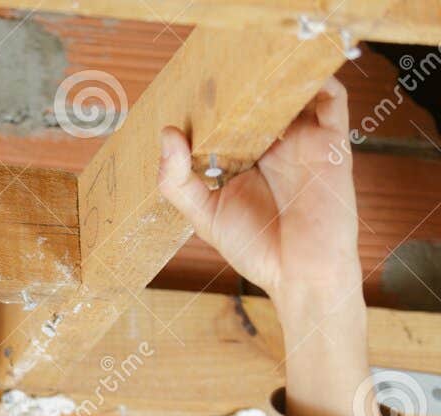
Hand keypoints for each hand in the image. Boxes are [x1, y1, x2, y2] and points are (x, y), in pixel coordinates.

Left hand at [157, 77, 360, 306]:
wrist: (302, 273)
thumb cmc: (255, 248)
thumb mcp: (204, 214)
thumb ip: (178, 180)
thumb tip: (166, 134)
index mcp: (242, 160)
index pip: (224, 119)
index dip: (208, 101)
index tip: (185, 82)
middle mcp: (273, 146)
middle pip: (258, 98)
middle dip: (240, 78)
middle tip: (217, 61)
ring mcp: (302, 141)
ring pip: (293, 92)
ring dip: (277, 74)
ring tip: (254, 59)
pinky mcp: (331, 143)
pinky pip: (332, 100)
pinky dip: (318, 80)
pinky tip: (293, 76)